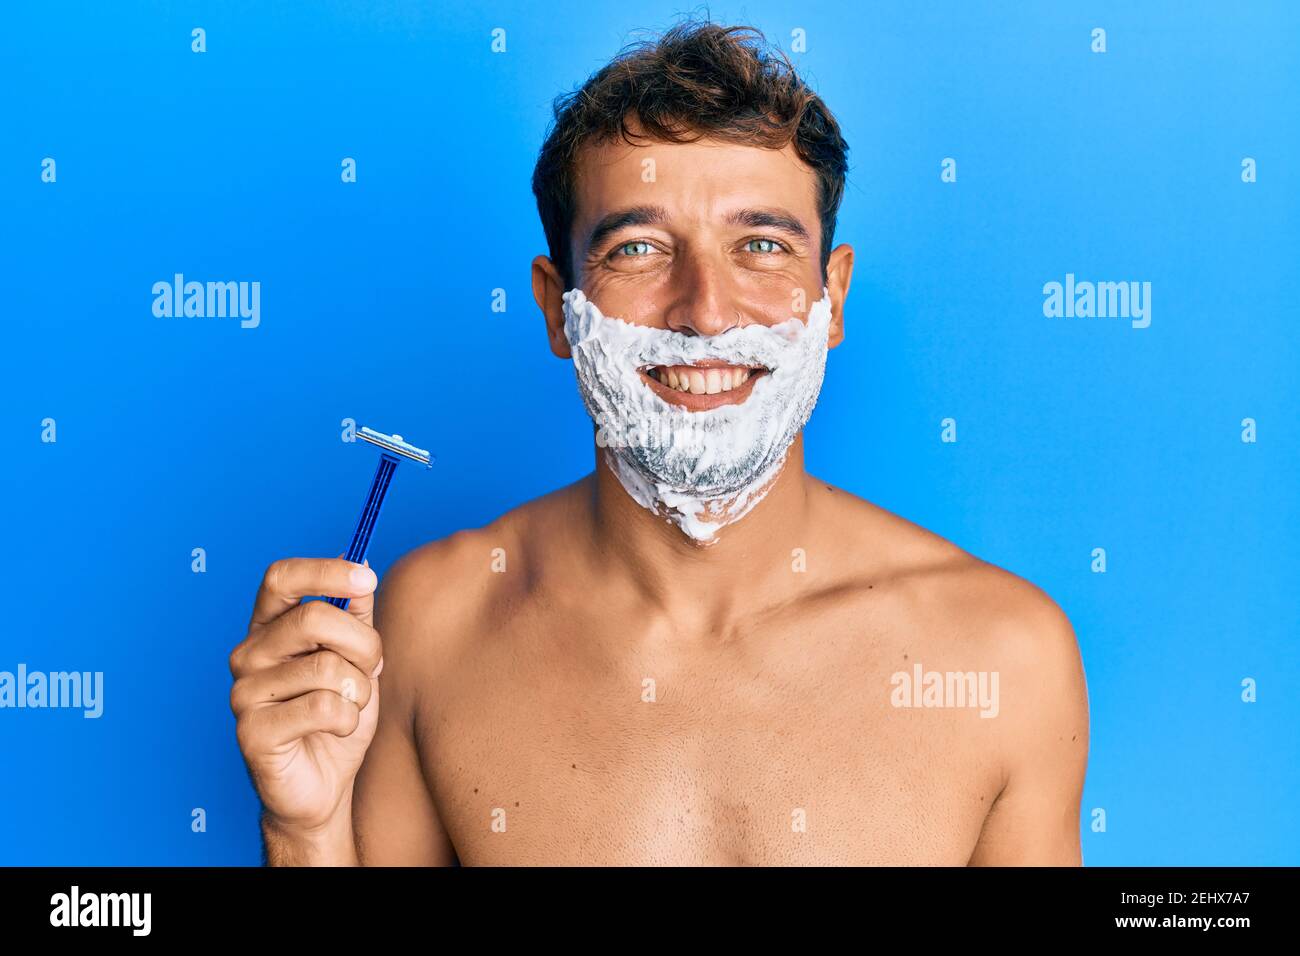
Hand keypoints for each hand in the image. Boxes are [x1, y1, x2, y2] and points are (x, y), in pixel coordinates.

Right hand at [230, 557, 382, 834]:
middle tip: (372, 669)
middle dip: (362, 644)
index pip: (281, 578)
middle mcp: (248, 655)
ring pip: (326, 668)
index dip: (324, 571)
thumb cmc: (338, 716)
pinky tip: (338, 730)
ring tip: (350, 706)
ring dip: (358, 690)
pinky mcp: (252, 731)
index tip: (368, 578)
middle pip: (312, 619)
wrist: (324, 786)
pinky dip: (348, 719)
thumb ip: (355, 614)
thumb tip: (359, 563)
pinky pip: (322, 708)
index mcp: (268, 628)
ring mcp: (244, 693)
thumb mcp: (356, 658)